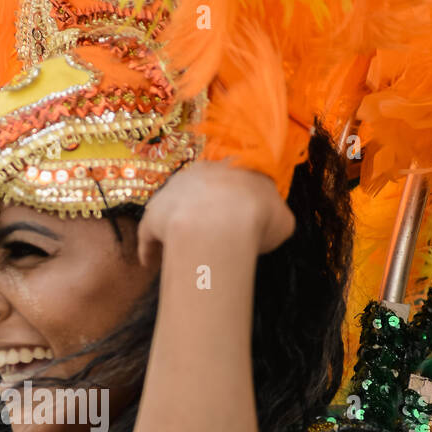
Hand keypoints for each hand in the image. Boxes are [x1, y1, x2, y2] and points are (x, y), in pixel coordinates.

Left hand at [136, 160, 294, 267]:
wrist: (221, 222)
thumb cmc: (258, 217)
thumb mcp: (282, 219)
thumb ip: (275, 218)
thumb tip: (272, 227)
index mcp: (236, 168)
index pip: (236, 180)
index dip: (237, 202)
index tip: (239, 220)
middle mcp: (202, 172)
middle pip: (201, 190)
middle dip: (204, 210)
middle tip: (210, 235)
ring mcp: (174, 190)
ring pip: (173, 207)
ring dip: (174, 226)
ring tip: (179, 250)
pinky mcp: (154, 212)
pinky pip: (149, 231)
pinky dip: (149, 247)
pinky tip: (150, 263)